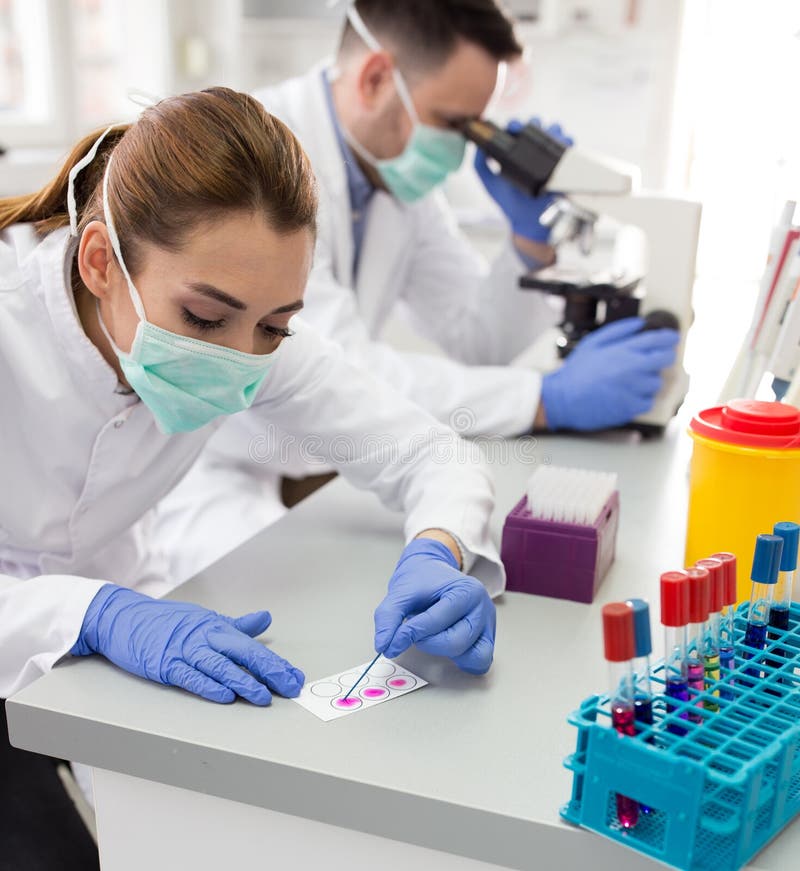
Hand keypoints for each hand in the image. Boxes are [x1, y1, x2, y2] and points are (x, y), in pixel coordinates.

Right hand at [71, 585, 303, 704]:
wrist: (124, 617)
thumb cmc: (167, 621)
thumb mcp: (205, 619)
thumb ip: (237, 625)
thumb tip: (265, 619)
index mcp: (217, 628)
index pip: (253, 647)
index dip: (275, 663)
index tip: (295, 677)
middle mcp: (205, 637)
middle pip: (243, 654)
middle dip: (268, 671)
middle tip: (289, 686)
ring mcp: (184, 651)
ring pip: (219, 667)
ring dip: (242, 682)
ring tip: (262, 696)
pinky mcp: (165, 664)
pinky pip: (190, 677)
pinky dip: (208, 686)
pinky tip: (224, 696)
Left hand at [373, 539, 495, 674]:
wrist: (434, 570)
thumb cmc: (422, 580)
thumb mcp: (400, 592)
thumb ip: (388, 617)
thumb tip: (385, 646)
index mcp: (465, 590)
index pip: (437, 621)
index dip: (411, 634)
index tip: (392, 642)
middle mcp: (482, 607)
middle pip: (455, 642)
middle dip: (428, 643)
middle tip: (415, 633)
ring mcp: (488, 624)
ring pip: (470, 655)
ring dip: (446, 653)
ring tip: (434, 635)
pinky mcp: (487, 639)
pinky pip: (479, 662)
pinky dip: (463, 661)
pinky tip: (447, 647)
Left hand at [474, 118, 573, 242]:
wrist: (527, 221)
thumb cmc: (508, 202)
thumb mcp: (489, 183)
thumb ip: (480, 165)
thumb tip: (478, 145)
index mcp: (517, 152)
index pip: (517, 130)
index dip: (515, 124)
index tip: (513, 127)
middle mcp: (534, 152)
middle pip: (538, 126)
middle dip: (535, 123)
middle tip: (532, 128)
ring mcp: (549, 157)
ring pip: (555, 132)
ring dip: (553, 128)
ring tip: (550, 132)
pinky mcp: (563, 166)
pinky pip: (569, 148)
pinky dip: (568, 140)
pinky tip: (564, 141)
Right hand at [540, 317, 678, 430]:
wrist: (562, 400)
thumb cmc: (575, 372)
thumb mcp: (592, 343)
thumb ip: (618, 331)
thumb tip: (640, 323)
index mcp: (623, 351)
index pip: (657, 340)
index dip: (669, 338)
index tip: (673, 338)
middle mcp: (632, 369)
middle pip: (665, 360)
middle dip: (665, 357)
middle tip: (658, 359)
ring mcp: (633, 389)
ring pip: (657, 383)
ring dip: (649, 380)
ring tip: (632, 380)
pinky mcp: (630, 408)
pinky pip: (648, 402)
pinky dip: (641, 398)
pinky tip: (628, 395)